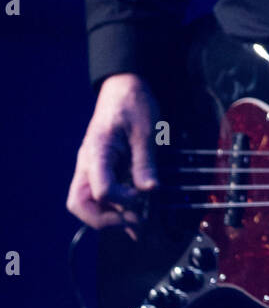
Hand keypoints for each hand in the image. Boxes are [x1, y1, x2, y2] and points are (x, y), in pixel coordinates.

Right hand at [66, 74, 159, 238]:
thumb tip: (150, 190)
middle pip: (79, 204)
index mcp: (97, 152)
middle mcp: (87, 163)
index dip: (123, 200)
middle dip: (106, 220)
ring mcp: (91, 167)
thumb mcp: (145, 130)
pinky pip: (99, 196)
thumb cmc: (133, 102)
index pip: (100, 190)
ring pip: (86, 204)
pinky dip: (114, 210)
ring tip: (138, 222)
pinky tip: (135, 217)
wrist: (124, 85)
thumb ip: (145, 161)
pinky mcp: (100, 169)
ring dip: (110, 217)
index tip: (145, 195)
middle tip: (135, 221)